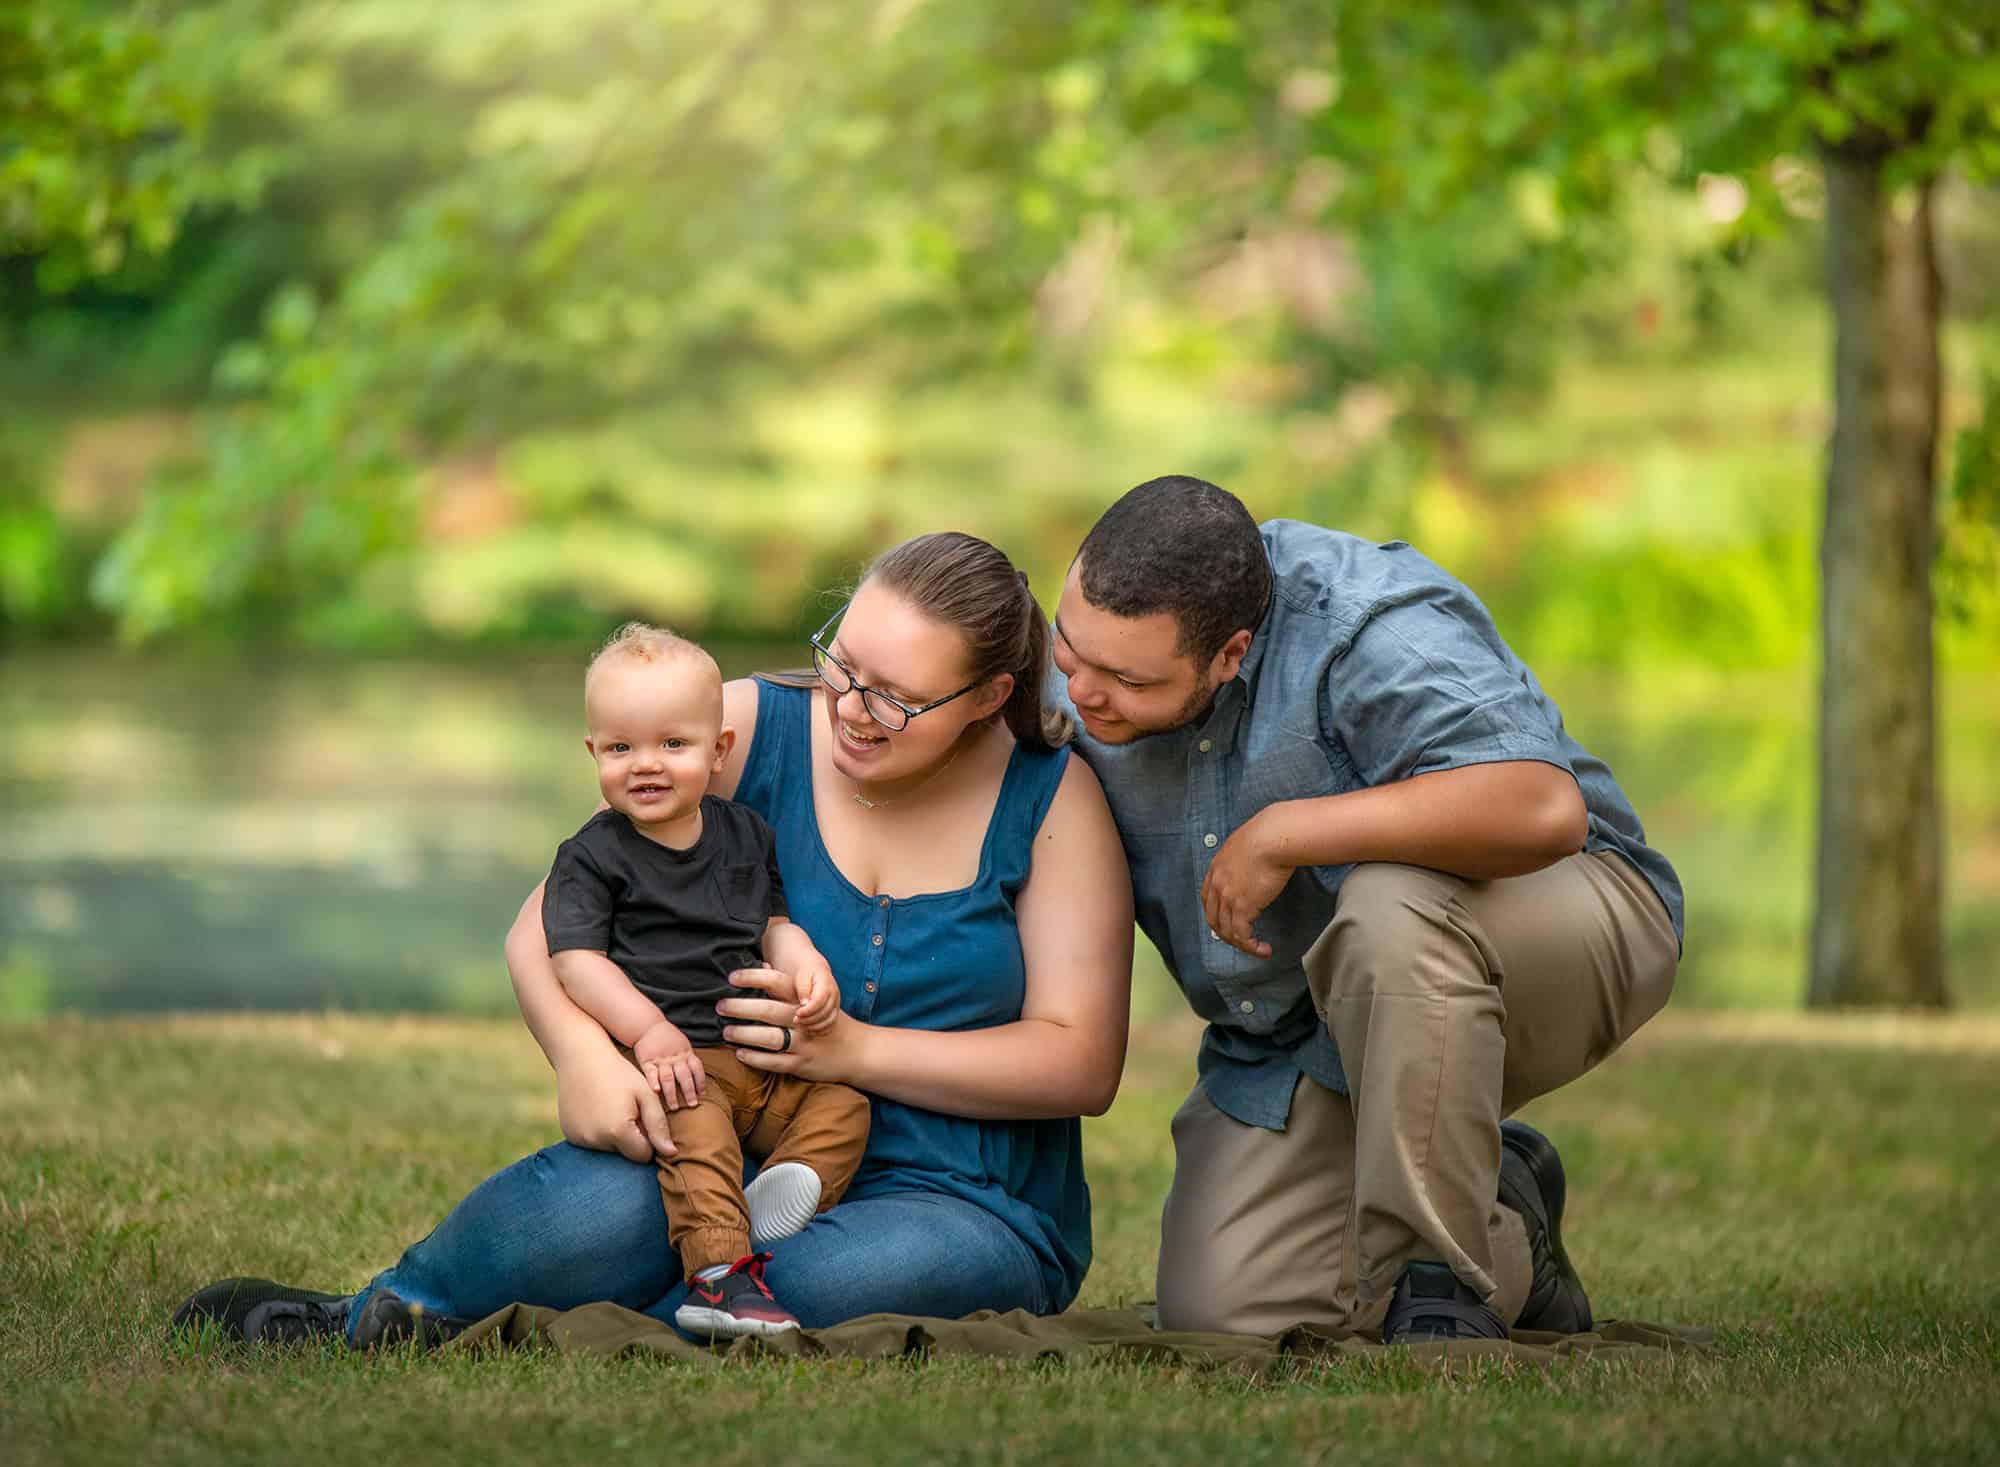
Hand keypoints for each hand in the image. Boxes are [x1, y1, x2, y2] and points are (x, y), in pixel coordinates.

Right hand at [553, 1043, 677, 1160]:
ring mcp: (579, 1139)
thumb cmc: (620, 1074)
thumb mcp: (646, 1094)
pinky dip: (598, 1131)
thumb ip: (659, 1126)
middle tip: (626, 1108)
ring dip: (614, 1135)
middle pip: (625, 1153)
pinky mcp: (569, 1134)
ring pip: (608, 1148)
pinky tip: (597, 1109)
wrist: (581, 1057)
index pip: (643, 1156)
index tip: (644, 1118)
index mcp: (618, 1131)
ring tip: (611, 1106)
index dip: (649, 1139)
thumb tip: (671, 1153)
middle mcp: (596, 1140)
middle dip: (631, 1137)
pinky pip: (591, 1142)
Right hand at [633, 1019, 706, 1110]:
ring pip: (668, 1078)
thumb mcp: (683, 1044)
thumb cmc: (668, 1037)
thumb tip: (698, 1077)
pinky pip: (651, 1073)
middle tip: (692, 1104)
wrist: (649, 1026)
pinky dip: (653, 1082)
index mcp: (686, 1053)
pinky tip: (656, 1091)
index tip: (702, 1094)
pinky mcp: (647, 1061)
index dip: (701, 1081)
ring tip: (674, 1106)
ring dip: (672, 1093)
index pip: (697, 1068)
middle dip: (689, 1091)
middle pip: (684, 1076)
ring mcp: (661, 1059)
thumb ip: (689, 1059)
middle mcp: (675, 1057)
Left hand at [719, 966, 856, 1081]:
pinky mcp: (801, 1065)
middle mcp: (804, 1020)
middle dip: (739, 1008)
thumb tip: (763, 965)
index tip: (731, 977)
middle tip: (719, 1006)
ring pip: (768, 1038)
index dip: (753, 978)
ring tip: (725, 1032)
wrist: (856, 1050)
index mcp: (804, 1000)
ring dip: (743, 1034)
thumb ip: (788, 987)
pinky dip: (754, 1058)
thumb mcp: (813, 1000)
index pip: (777, 982)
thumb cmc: (828, 1021)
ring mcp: (803, 1044)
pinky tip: (739, 1053)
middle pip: (767, 1010)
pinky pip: (773, 1063)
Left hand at [793, 960, 841, 1034]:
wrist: (815, 970)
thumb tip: (804, 1004)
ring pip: (830, 1020)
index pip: (819, 1001)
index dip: (808, 1011)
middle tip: (796, 1020)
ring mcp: (836, 1003)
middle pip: (825, 1012)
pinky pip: (831, 1025)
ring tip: (801, 1026)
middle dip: (809, 1019)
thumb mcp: (802, 977)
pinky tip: (809, 1030)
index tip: (797, 1013)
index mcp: (826, 984)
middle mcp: (835, 995)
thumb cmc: (806, 973)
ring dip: (815, 1026)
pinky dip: (821, 1030)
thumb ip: (803, 989)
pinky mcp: (834, 1011)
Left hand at [1200, 813, 1290, 958]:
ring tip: (1258, 949)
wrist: (1273, 837)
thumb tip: (1259, 862)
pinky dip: (1251, 946)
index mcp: (1217, 867)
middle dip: (1226, 933)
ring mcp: (1227, 897)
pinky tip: (1263, 949)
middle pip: (1214, 919)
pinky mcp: (1243, 907)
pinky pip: (1242, 935)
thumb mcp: (1248, 844)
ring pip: (1227, 931)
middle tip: (1242, 940)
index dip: (1216, 913)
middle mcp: (1217, 884)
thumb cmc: (1269, 835)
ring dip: (1242, 945)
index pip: (1208, 898)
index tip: (1228, 921)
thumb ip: (1245, 858)